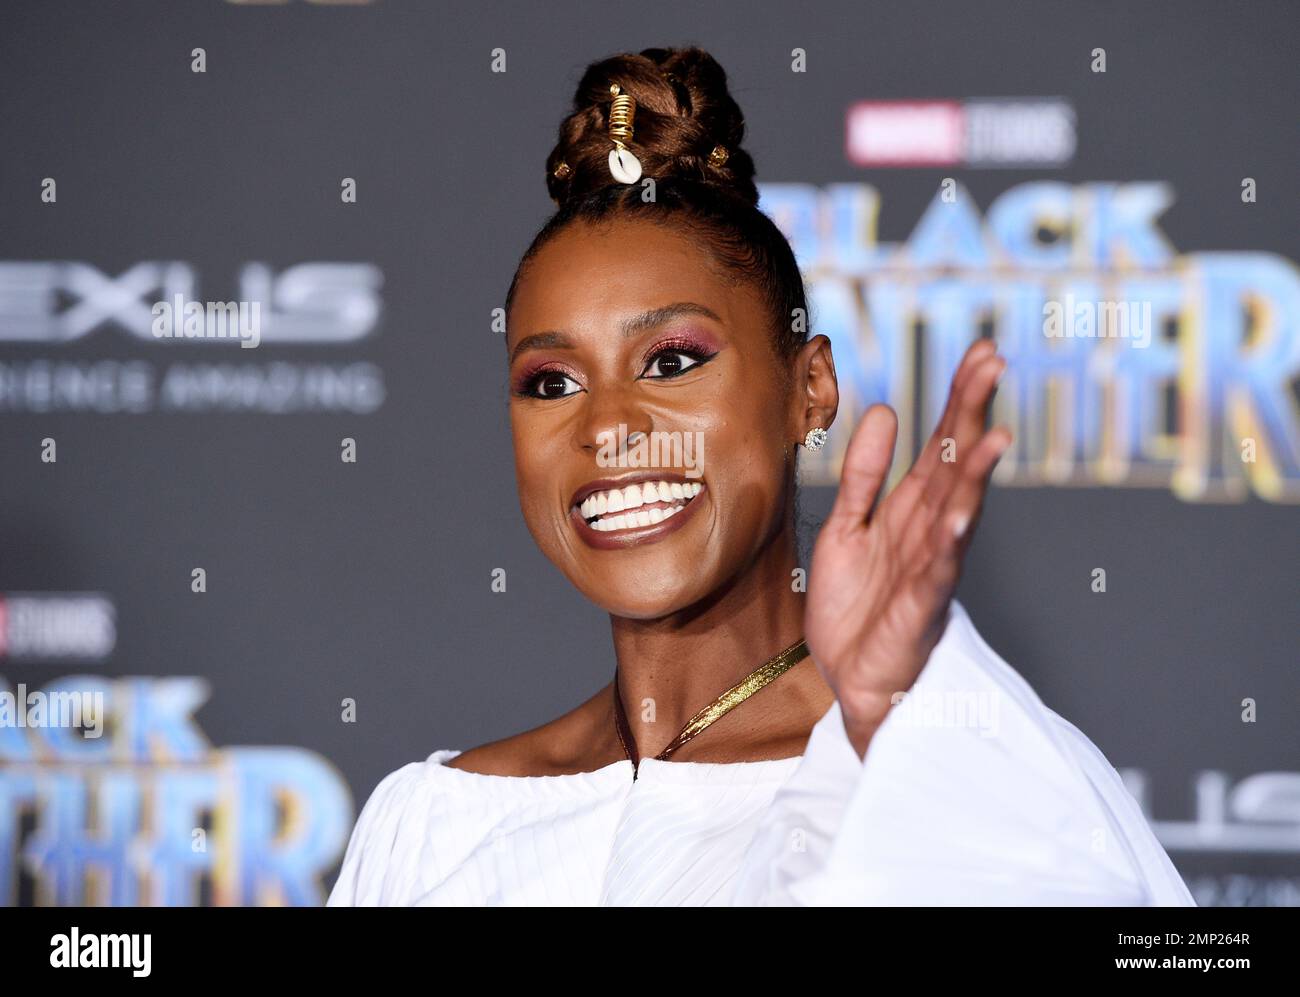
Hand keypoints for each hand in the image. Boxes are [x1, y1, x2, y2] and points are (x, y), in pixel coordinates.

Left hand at [805, 339, 1011, 757]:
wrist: (853, 680)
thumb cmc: (857, 607)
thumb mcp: (847, 526)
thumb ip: (864, 474)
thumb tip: (883, 411)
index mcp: (912, 510)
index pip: (940, 444)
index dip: (958, 398)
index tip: (979, 351)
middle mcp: (929, 532)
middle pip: (954, 464)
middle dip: (971, 414)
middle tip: (993, 362)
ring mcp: (929, 568)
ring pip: (956, 513)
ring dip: (973, 476)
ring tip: (992, 436)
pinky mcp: (919, 608)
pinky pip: (936, 572)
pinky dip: (949, 544)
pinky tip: (959, 517)